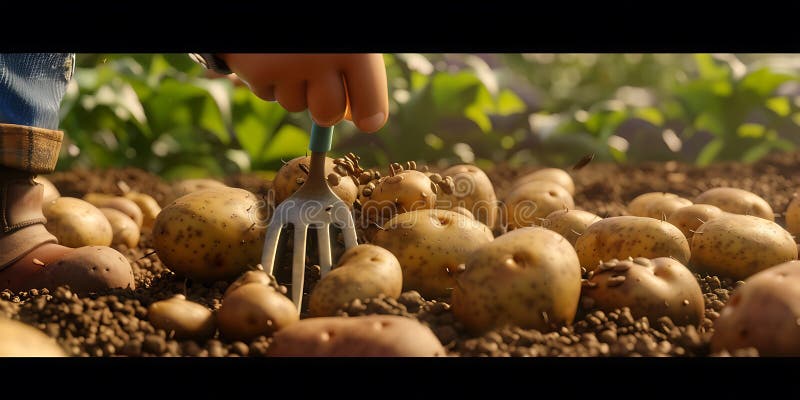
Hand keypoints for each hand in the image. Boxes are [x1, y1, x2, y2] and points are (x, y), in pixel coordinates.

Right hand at [219, 54, 388, 132]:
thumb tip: (354, 118)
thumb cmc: (315, 18)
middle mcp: (323, 60)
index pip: (370, 108)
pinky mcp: (258, 72)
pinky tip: (268, 52)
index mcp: (356, 50)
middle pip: (329, 115)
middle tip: (319, 78)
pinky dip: (268, 78)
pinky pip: (267, 93)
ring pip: (294, 104)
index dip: (369, 118)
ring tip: (289, 53)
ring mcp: (288, 67)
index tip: (366, 121)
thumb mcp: (343, 38)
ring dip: (292, 87)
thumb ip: (354, 73)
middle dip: (324, 106)